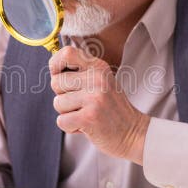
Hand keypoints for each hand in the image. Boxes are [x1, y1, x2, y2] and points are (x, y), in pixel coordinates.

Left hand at [49, 46, 149, 164]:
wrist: (134, 133)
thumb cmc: (111, 109)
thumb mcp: (102, 82)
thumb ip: (81, 74)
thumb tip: (53, 70)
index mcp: (99, 67)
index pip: (67, 53)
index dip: (55, 65)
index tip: (60, 76)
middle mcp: (98, 79)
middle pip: (56, 82)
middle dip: (62, 96)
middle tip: (81, 104)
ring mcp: (94, 98)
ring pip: (57, 103)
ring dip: (67, 114)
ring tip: (86, 114)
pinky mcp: (89, 117)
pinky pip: (61, 121)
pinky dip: (70, 127)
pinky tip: (86, 126)